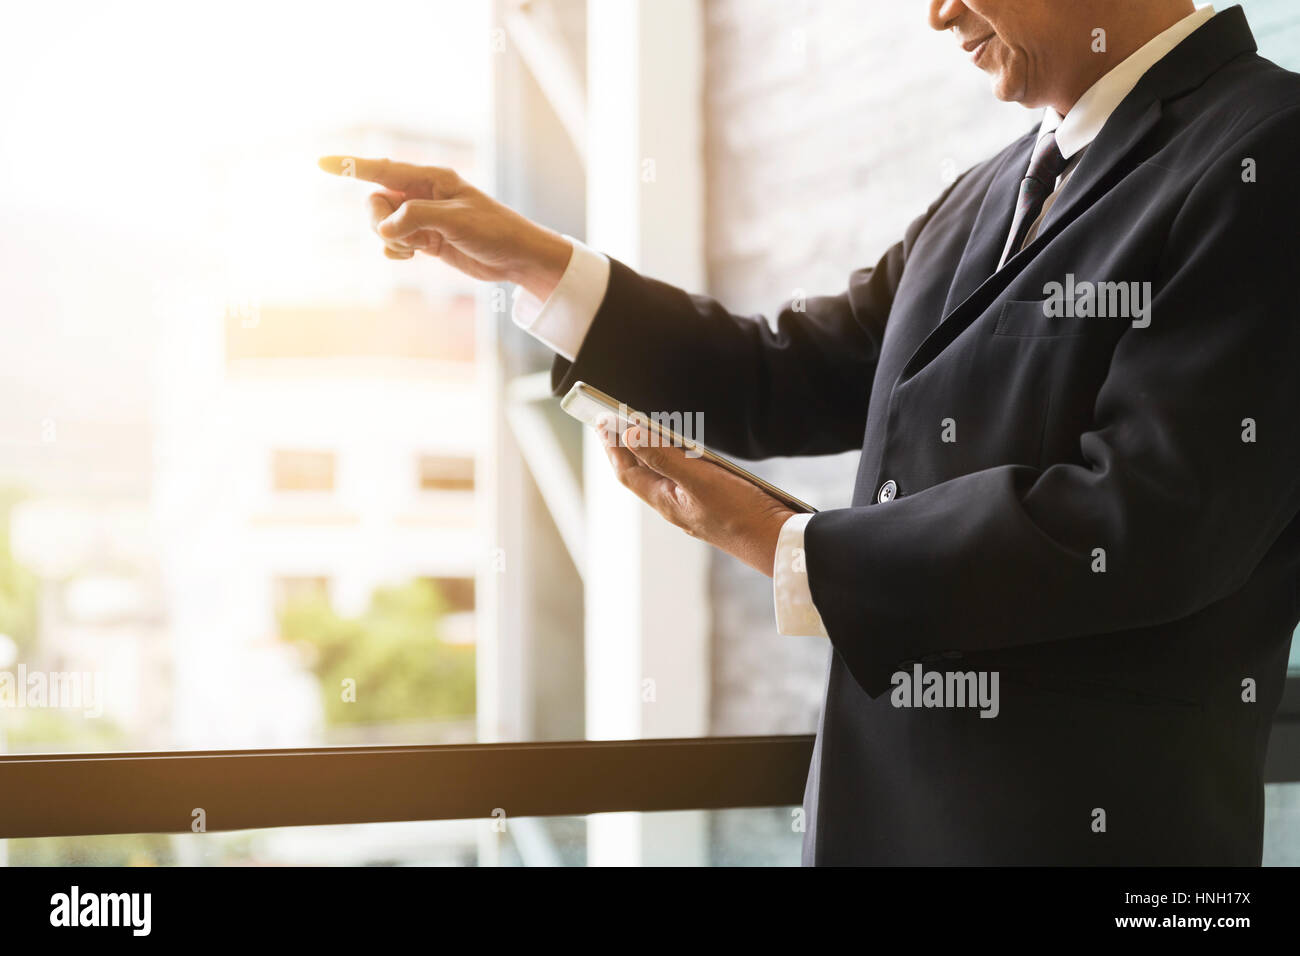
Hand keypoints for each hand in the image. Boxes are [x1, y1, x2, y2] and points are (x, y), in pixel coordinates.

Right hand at [317, 155, 572, 299]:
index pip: (381, 169)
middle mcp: (422, 194)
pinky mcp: (425, 238)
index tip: (320, 163)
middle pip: (375, 201)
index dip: (350, 166)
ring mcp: (422, 217)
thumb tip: (385, 228)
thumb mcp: (456, 220)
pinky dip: (395, 250)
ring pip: (382, 223)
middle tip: (402, 237)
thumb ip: (416, 218)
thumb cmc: (495, 231)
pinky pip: (392, 241)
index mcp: (430, 178)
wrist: (517, 257)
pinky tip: (411, 256)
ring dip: (388, 239)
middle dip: (379, 221)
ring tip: (413, 249)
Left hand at [600, 421, 794, 576]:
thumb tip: (629, 436)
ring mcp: (693, 506)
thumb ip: (664, 457)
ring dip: (649, 451)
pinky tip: (684, 449)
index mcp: (665, 501)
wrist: (778, 542)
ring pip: (662, 475)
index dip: (612, 446)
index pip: (627, 471)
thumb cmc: (740, 514)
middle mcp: (675, 505)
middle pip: (640, 473)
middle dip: (624, 447)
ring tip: (640, 429)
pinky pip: (684, 478)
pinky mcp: (713, 503)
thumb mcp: (699, 480)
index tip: (600, 422)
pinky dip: (675, 458)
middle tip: (613, 422)